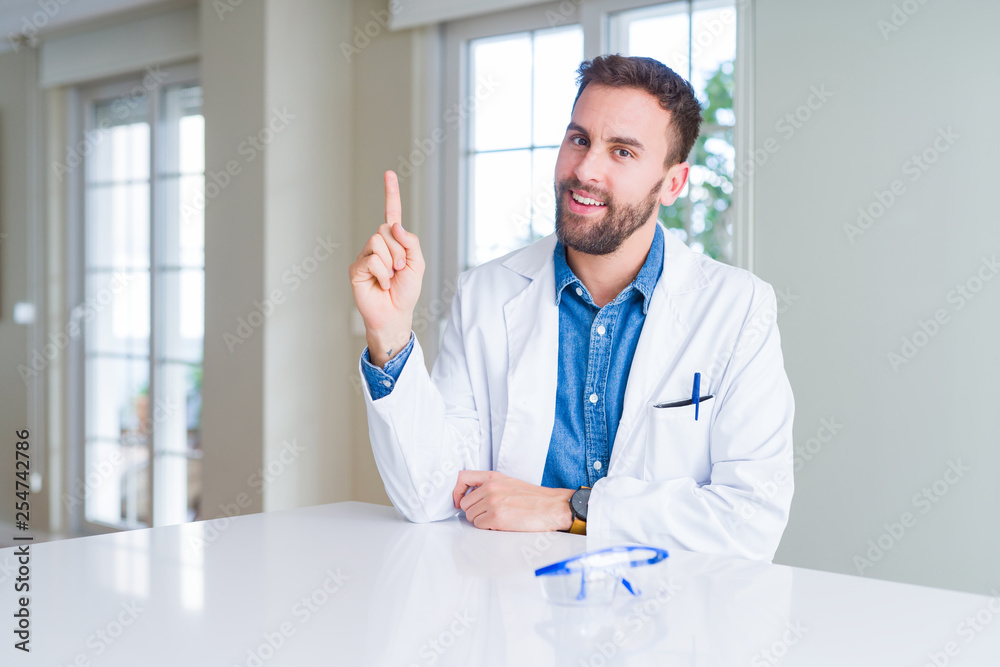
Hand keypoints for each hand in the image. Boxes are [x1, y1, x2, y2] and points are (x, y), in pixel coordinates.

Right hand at [348, 170, 424, 365]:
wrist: (395, 314)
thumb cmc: (406, 291)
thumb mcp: (418, 265)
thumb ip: (411, 243)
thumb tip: (395, 225)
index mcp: (394, 242)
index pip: (391, 213)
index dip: (391, 194)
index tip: (389, 174)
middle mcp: (377, 245)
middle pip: (386, 229)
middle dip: (399, 250)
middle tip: (400, 270)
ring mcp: (365, 255)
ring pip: (378, 241)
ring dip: (391, 262)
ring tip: (391, 277)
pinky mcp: (357, 268)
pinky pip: (372, 259)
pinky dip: (382, 273)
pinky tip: (381, 284)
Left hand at [452, 471, 574, 531]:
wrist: (551, 507)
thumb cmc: (533, 498)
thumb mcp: (509, 482)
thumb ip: (489, 486)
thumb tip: (472, 497)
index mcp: (493, 478)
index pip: (462, 478)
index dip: (457, 492)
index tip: (458, 501)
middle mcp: (490, 488)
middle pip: (465, 504)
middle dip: (474, 512)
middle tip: (489, 514)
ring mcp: (492, 502)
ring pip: (471, 517)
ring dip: (481, 521)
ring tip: (499, 518)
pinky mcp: (495, 517)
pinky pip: (480, 526)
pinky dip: (489, 528)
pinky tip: (503, 524)